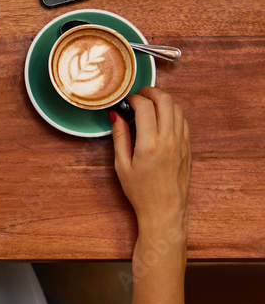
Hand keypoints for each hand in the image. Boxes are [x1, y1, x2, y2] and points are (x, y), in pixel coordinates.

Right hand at [111, 87, 190, 233]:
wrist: (164, 211)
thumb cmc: (140, 191)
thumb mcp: (121, 165)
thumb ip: (120, 136)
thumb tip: (116, 115)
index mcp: (149, 144)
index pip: (145, 106)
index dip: (134, 98)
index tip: (126, 102)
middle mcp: (169, 140)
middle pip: (166, 100)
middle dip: (151, 92)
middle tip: (139, 96)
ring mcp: (181, 143)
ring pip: (177, 108)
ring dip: (163, 101)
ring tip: (149, 106)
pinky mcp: (187, 148)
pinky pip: (183, 121)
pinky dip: (172, 113)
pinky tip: (160, 120)